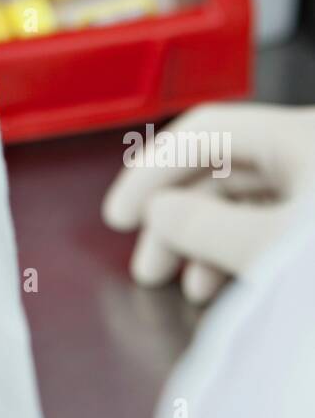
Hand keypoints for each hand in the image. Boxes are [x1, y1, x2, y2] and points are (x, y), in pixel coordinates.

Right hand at [101, 103, 314, 303]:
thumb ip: (208, 228)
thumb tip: (160, 213)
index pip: (202, 132)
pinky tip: (220, 283)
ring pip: (243, 199)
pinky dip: (238, 248)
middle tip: (148, 263)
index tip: (120, 216)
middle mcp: (306, 147)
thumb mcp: (273, 247)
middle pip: (219, 169)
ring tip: (184, 286)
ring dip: (204, 240)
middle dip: (176, 218)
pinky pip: (270, 222)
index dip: (150, 172)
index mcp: (297, 133)